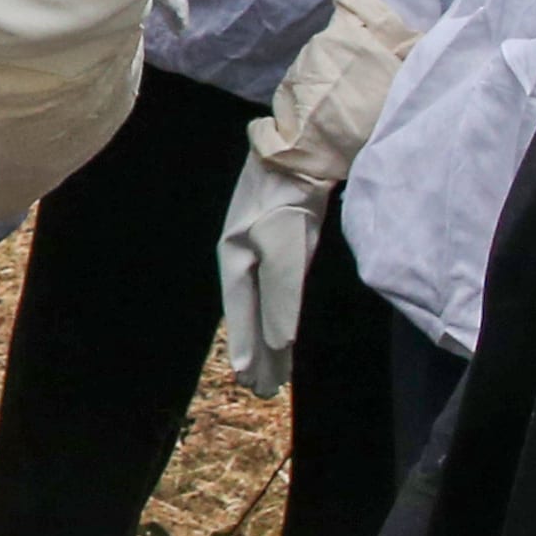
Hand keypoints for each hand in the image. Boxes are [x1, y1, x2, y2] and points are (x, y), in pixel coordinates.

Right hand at [214, 151, 326, 400]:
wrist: (302, 148)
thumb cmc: (288, 198)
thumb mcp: (284, 248)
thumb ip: (282, 295)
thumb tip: (279, 342)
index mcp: (234, 256)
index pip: (241, 312)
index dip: (248, 347)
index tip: (252, 381)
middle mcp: (240, 253)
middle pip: (249, 311)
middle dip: (257, 350)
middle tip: (265, 387)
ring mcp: (256, 241)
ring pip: (261, 299)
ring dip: (268, 334)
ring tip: (275, 367)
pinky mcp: (277, 233)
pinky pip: (272, 284)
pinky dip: (276, 309)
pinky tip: (282, 318)